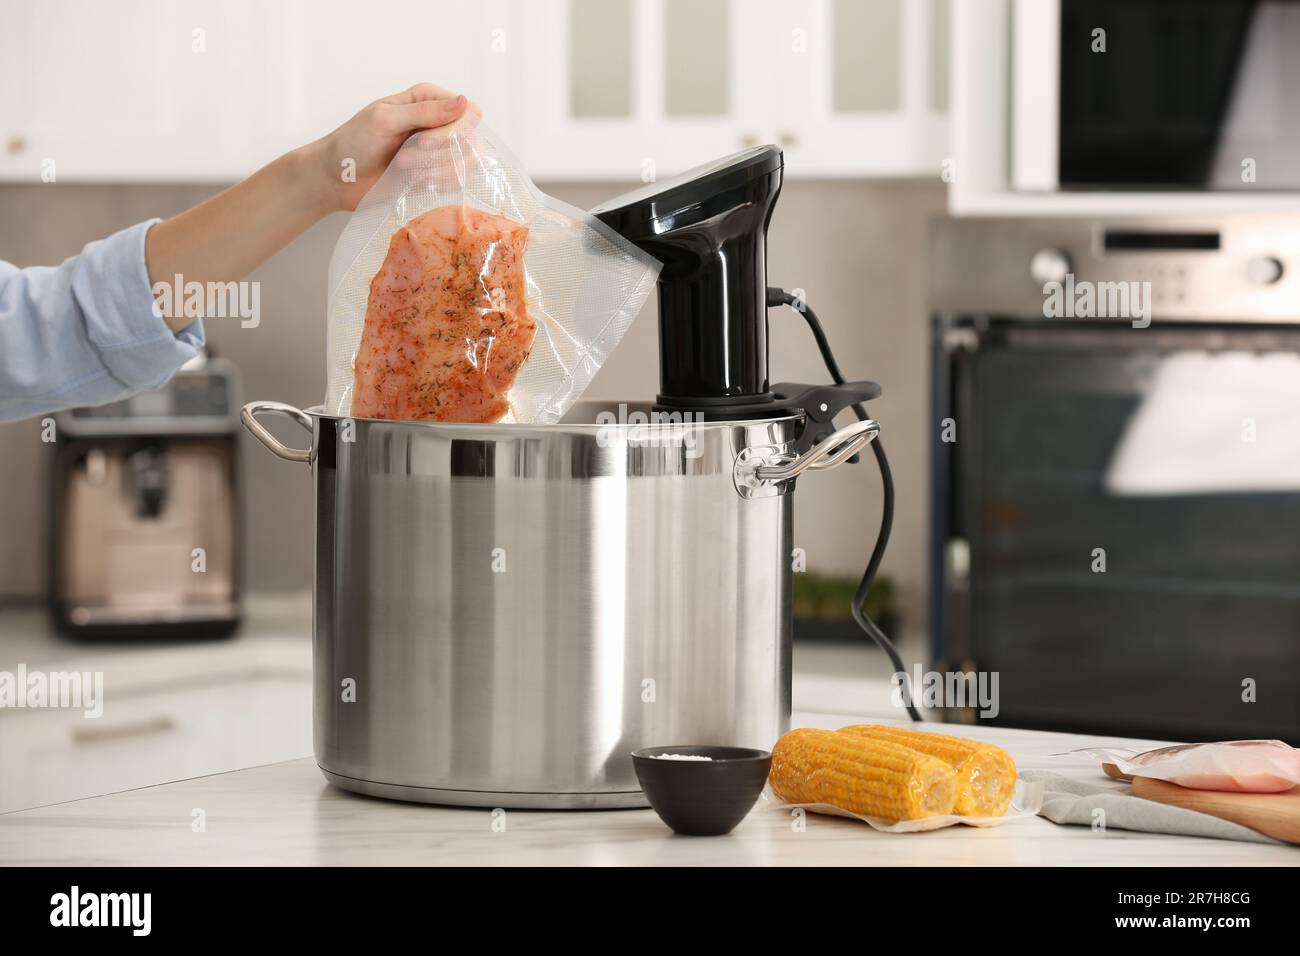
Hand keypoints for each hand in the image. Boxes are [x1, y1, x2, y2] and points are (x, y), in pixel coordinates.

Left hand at [305, 83, 476, 212]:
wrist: (339, 177)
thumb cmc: (354, 142)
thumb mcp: (385, 119)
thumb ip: (424, 112)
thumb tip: (464, 103)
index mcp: (427, 99)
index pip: (465, 112)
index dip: (451, 130)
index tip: (423, 143)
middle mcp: (438, 122)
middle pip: (468, 139)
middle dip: (440, 153)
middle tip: (406, 158)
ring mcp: (440, 150)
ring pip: (465, 162)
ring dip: (437, 170)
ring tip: (406, 169)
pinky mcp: (437, 174)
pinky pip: (457, 180)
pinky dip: (438, 183)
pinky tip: (415, 181)